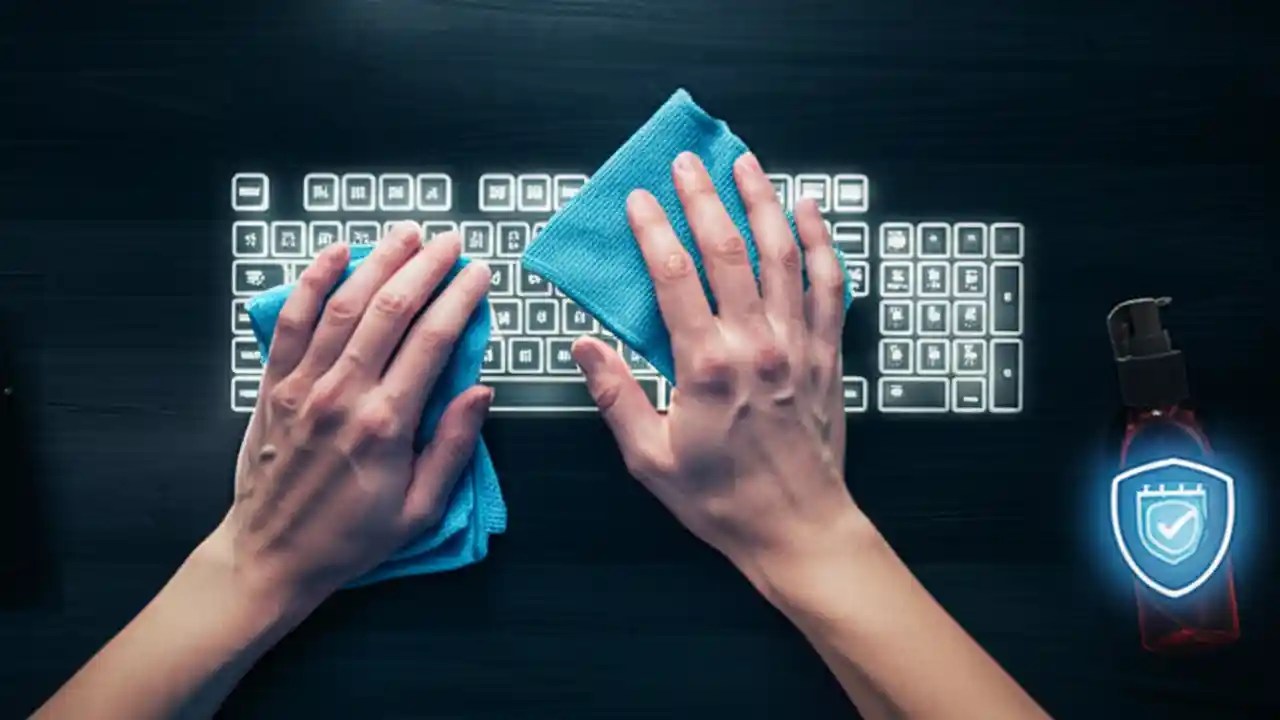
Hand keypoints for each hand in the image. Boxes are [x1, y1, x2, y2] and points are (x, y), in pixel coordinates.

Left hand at [209, 223, 493, 613]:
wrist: (272, 557)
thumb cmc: (350, 539)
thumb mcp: (421, 509)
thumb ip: (452, 446)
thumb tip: (481, 392)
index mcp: (386, 425)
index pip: (432, 341)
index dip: (460, 299)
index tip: (478, 273)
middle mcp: (344, 395)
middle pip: (390, 310)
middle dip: (425, 266)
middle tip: (450, 242)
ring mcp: (304, 385)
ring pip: (344, 305)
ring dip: (378, 261)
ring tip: (407, 234)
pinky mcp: (274, 385)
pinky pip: (292, 321)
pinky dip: (312, 281)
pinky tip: (335, 252)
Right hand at [572, 151, 867, 590]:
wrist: (796, 529)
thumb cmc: (720, 500)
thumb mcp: (650, 459)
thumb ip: (617, 396)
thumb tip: (584, 347)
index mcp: (707, 367)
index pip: (675, 277)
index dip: (654, 230)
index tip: (638, 199)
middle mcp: (757, 344)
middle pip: (729, 250)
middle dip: (704, 198)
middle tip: (686, 161)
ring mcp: (798, 344)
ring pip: (783, 255)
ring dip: (763, 202)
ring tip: (745, 164)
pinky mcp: (827, 353)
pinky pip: (830, 284)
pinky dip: (821, 243)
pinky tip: (809, 212)